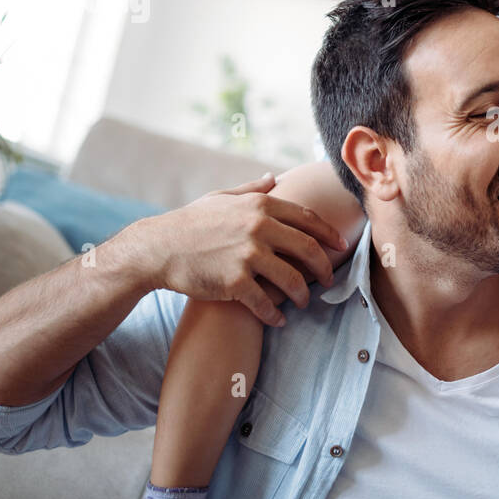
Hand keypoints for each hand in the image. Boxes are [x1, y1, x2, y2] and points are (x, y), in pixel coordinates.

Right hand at [127, 172, 349, 326]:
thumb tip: (274, 178)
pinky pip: (266, 303)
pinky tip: (278, 320)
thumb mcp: (221, 198)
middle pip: (308, 249)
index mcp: (260, 206)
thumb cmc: (190, 222)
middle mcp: (259, 228)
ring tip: (304, 302)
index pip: (307, 219)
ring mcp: (248, 255)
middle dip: (324, 267)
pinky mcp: (235, 282)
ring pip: (292, 280)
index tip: (341, 246)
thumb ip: (252, 190)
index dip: (329, 233)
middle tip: (328, 280)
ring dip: (303, 295)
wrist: (158, 248)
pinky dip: (275, 314)